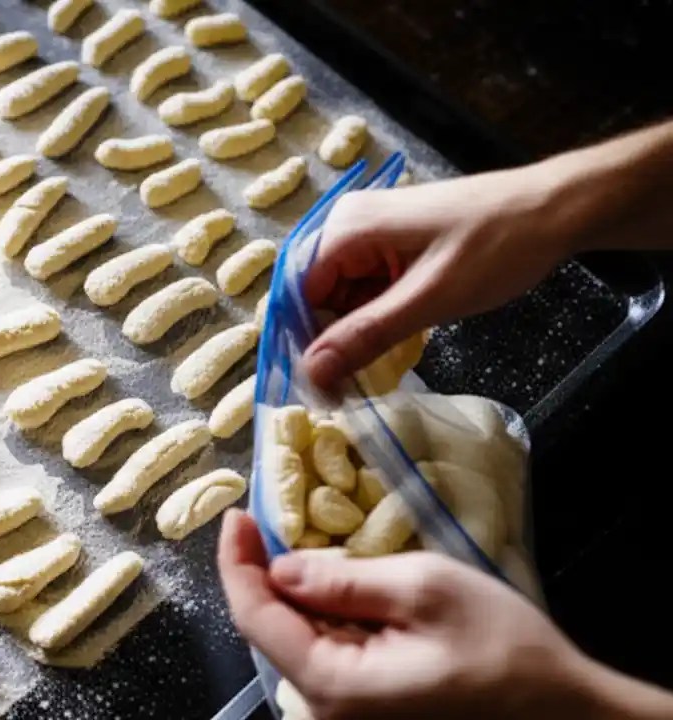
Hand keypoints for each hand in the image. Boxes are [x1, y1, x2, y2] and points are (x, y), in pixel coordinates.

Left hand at [215, 509, 663, 719]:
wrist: (563, 714)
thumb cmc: (505, 652)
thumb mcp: (425, 590)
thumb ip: (343, 580)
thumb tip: (281, 568)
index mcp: (332, 686)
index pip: (253, 618)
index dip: (237, 562)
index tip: (237, 515)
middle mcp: (326, 714)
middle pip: (270, 632)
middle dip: (264, 574)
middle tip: (267, 520)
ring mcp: (345, 719)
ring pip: (296, 644)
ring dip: (294, 596)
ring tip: (298, 544)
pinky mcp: (366, 716)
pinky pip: (325, 660)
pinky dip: (322, 620)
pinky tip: (334, 588)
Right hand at [300, 167, 572, 390]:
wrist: (556, 212)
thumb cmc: (496, 247)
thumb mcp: (429, 299)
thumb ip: (366, 335)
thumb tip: (310, 374)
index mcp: (346, 228)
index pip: (298, 293)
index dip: (304, 341)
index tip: (319, 390)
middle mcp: (349, 225)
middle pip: (317, 295)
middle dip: (332, 339)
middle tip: (351, 387)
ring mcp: (372, 234)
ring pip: (343, 297)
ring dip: (358, 332)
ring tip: (379, 366)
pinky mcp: (394, 246)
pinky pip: (368, 289)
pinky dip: (379, 317)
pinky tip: (400, 339)